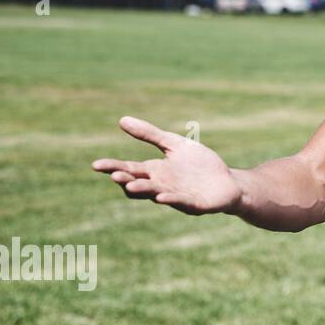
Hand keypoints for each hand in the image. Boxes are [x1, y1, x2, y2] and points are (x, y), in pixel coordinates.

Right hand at [91, 116, 242, 215]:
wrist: (227, 181)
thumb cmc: (199, 164)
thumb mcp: (175, 145)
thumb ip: (150, 134)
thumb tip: (121, 120)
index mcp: (155, 171)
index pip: (129, 169)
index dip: (113, 167)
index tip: (96, 164)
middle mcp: (161, 185)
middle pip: (138, 184)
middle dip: (126, 180)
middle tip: (115, 175)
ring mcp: (176, 196)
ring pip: (155, 194)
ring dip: (144, 190)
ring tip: (131, 186)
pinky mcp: (194, 204)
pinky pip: (180, 202)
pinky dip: (170, 199)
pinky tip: (162, 196)